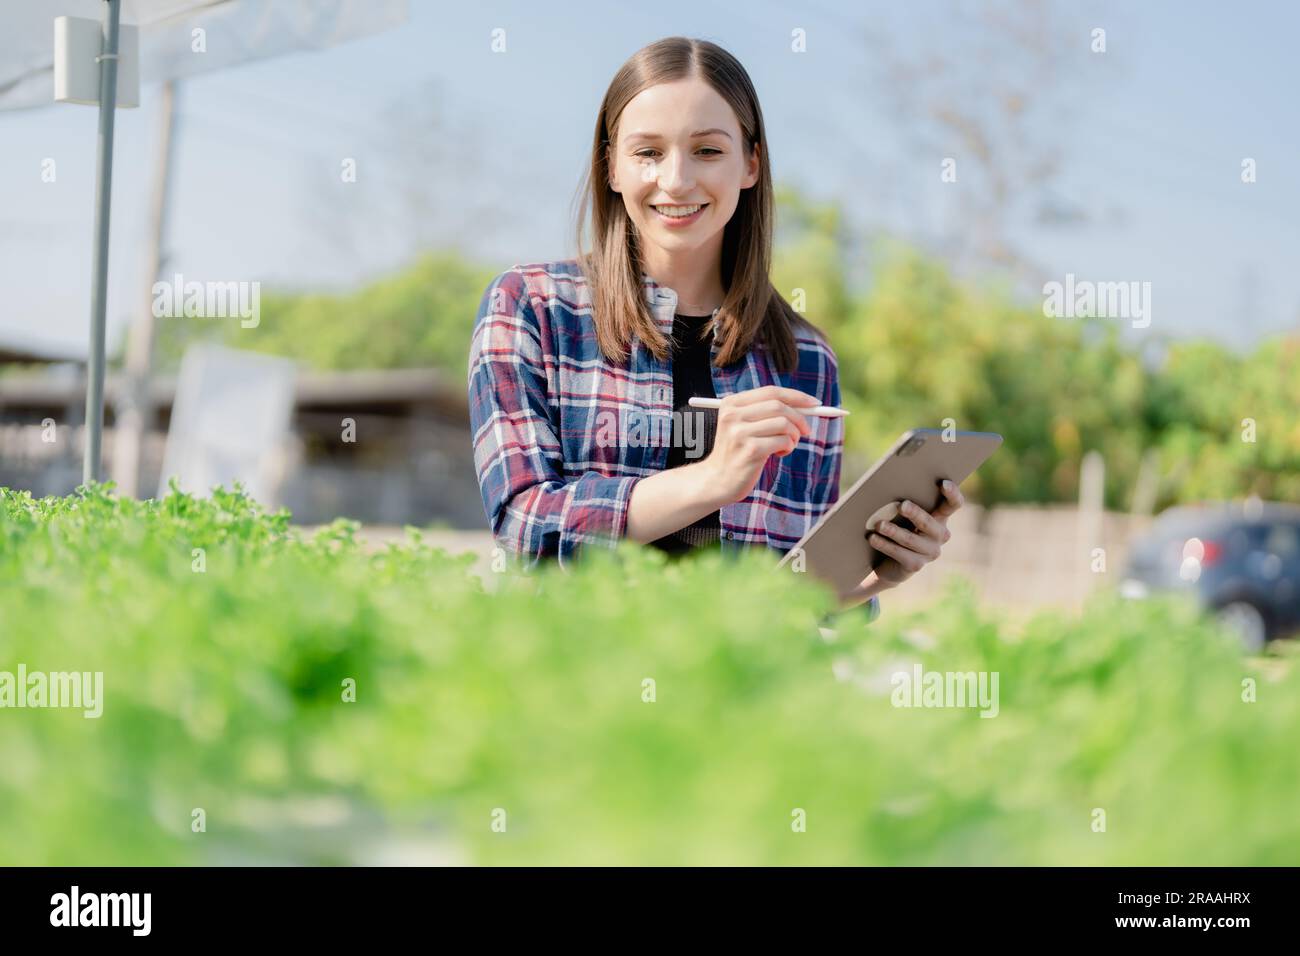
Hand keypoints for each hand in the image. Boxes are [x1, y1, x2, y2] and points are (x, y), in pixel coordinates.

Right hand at [699, 385, 818, 505]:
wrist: (718, 480)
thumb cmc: (738, 451)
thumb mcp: (745, 425)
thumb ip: (767, 412)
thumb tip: (805, 405)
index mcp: (731, 403)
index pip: (770, 392)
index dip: (796, 396)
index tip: (814, 403)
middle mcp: (733, 415)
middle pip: (779, 405)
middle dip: (799, 418)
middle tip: (806, 431)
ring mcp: (740, 432)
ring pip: (784, 423)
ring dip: (794, 435)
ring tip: (787, 445)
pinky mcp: (751, 450)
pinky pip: (783, 441)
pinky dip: (788, 447)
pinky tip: (779, 454)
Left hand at [845, 479, 965, 600]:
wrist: (888, 561)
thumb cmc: (897, 527)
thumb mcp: (903, 515)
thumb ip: (905, 502)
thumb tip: (890, 488)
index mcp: (940, 518)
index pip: (953, 504)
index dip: (952, 494)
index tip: (943, 483)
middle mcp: (940, 535)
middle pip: (928, 522)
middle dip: (916, 513)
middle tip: (902, 505)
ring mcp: (930, 552)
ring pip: (911, 539)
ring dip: (893, 531)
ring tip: (879, 525)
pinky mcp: (915, 565)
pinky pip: (899, 553)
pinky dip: (884, 545)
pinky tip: (872, 538)